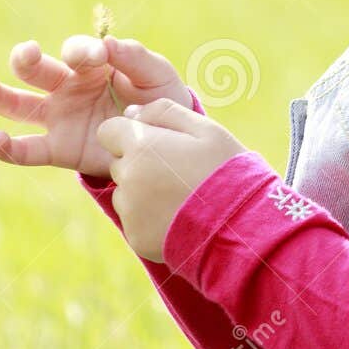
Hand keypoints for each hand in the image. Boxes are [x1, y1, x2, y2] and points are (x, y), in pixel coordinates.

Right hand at [0, 35, 192, 177]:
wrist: (166, 144)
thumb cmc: (159, 99)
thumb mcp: (158, 76)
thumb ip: (136, 58)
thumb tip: (108, 44)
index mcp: (91, 64)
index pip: (76, 51)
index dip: (82, 51)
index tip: (98, 57)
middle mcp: (67, 86)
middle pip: (35, 69)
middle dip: (26, 58)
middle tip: (27, 54)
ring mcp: (59, 117)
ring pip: (18, 104)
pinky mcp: (59, 149)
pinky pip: (28, 150)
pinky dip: (8, 149)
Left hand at [98, 97, 246, 262]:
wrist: (238, 224)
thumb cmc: (225, 170)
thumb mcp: (205, 129)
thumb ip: (163, 112)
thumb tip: (130, 112)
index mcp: (141, 145)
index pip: (109, 131)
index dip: (131, 135)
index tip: (157, 145)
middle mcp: (127, 177)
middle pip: (119, 163)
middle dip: (140, 164)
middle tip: (177, 172)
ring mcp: (129, 210)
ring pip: (125, 193)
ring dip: (143, 192)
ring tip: (180, 198)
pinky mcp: (135, 236)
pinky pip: (134, 220)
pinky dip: (150, 219)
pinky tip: (178, 217)